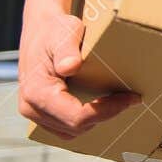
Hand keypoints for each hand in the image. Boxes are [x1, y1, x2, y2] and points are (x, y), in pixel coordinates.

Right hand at [17, 2, 139, 138]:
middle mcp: (30, 108)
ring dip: (96, 120)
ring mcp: (34, 113)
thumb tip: (70, 66)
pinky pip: (66, 127)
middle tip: (130, 98)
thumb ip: (67, 48)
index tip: (131, 98)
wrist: (41, 30)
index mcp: (36, 92)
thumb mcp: (64, 32)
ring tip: (118, 101)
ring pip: (71, 132)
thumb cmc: (55, 29)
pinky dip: (86, 120)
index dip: (106, 111)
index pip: (76, 116)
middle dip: (106, 115)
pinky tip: (103, 105)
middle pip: (75, 128)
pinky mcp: (42, 113)